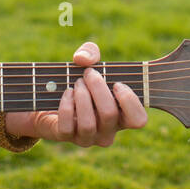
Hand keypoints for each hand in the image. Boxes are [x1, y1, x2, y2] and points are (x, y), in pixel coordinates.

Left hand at [3, 41, 146, 146]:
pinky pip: (67, 126)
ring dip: (82, 96)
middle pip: (109, 114)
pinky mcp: (66, 137)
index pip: (138, 120)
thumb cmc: (80, 79)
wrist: (51, 95)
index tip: (116, 83)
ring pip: (88, 124)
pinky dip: (66, 105)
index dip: (129, 100)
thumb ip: (90, 51)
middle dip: (97, 87)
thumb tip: (83, 60)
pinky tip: (67, 93)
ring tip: (77, 83)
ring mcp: (87, 137)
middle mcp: (107, 131)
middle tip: (88, 74)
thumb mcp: (89, 60)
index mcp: (122, 116)